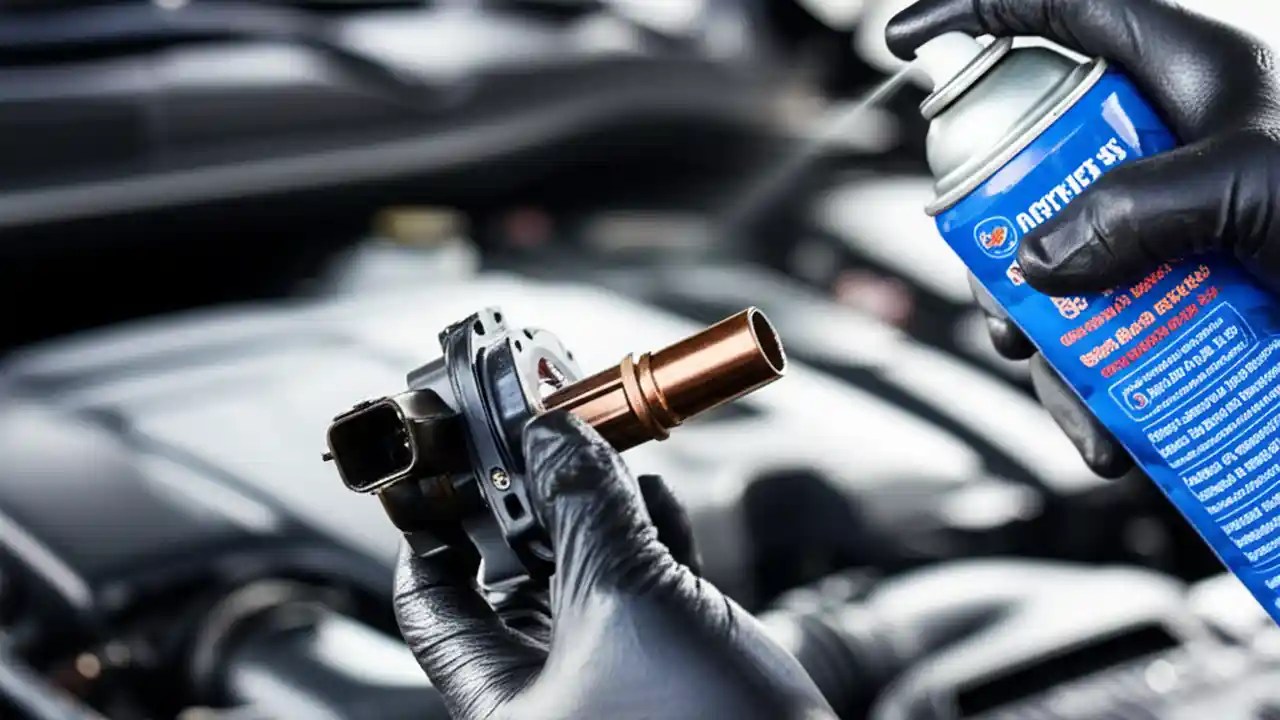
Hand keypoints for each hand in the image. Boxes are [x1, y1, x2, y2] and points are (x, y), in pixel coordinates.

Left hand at [394, 411, 834, 719]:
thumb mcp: (625, 600)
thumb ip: (584, 506)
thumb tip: (551, 433)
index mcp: (500, 699)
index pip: (432, 596)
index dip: (432, 518)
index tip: (448, 452)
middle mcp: (546, 690)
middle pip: (511, 570)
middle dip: (527, 493)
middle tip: (534, 427)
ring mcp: (611, 675)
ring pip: (585, 570)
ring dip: (594, 504)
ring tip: (599, 443)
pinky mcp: (671, 664)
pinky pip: (645, 585)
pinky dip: (649, 532)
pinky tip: (656, 491)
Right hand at [888, 0, 1279, 476]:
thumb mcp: (1253, 187)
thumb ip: (1133, 209)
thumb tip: (1033, 264)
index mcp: (1183, 75)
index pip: (1059, 11)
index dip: (974, 12)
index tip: (903, 43)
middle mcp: (1163, 144)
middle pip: (1030, 174)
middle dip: (1002, 261)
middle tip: (1007, 319)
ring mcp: (1170, 220)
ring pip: (1061, 271)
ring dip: (1051, 351)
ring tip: (1078, 411)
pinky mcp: (1186, 287)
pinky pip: (1109, 329)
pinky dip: (1097, 389)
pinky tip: (1112, 438)